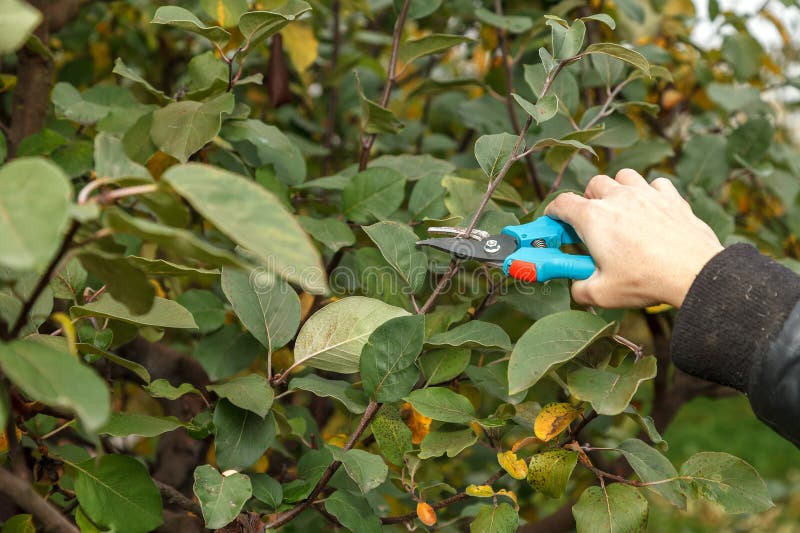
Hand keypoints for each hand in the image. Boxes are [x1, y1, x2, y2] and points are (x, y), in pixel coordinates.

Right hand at [545, 169, 723, 307]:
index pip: (562, 203)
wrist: (695, 273)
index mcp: (593, 218)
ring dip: (618, 189)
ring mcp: (646, 193)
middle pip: (593, 185)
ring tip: (621, 209)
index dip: (554, 212)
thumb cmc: (646, 280)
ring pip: (623, 176)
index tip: (555, 222)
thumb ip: (580, 289)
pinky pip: (656, 184)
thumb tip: (576, 287)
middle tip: (591, 223)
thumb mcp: (602, 294)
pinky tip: (652, 210)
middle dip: (588, 200)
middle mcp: (617, 198)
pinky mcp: (671, 198)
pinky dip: (650, 193)